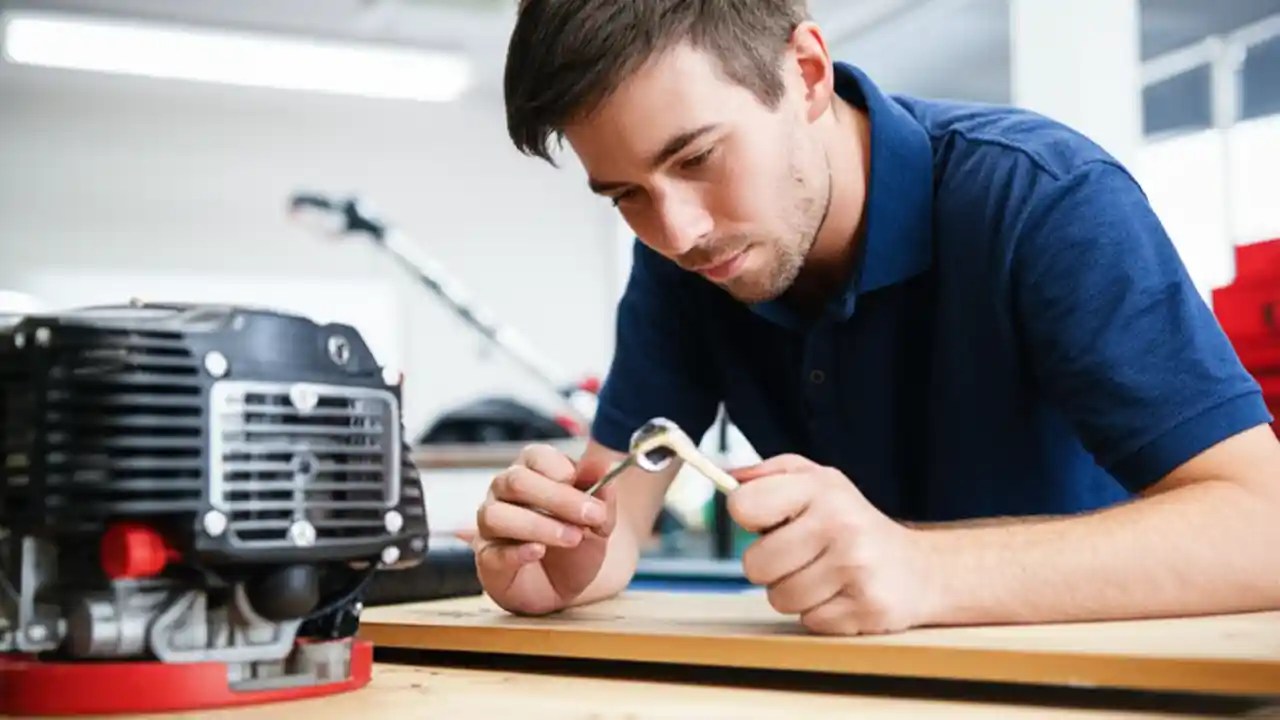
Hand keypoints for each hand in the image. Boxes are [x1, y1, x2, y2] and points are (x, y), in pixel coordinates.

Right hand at [473, 444, 616, 615]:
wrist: (566, 583)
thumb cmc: (576, 540)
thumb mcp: (599, 519)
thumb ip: (602, 492)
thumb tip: (603, 465)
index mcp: (531, 470)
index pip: (536, 456)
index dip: (564, 472)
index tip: (591, 493)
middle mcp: (503, 491)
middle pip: (517, 481)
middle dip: (558, 498)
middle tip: (591, 516)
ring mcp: (490, 524)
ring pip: (497, 515)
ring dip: (539, 526)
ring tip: (573, 538)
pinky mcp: (487, 559)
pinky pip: (492, 553)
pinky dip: (517, 552)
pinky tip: (538, 551)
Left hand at [728, 454, 932, 634]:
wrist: (918, 569)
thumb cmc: (851, 522)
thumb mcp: (816, 482)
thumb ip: (767, 475)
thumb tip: (726, 478)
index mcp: (821, 488)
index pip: (744, 505)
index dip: (748, 516)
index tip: (768, 520)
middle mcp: (840, 524)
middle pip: (754, 564)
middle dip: (768, 566)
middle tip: (797, 555)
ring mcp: (855, 568)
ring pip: (779, 598)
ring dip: (793, 592)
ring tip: (822, 576)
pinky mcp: (866, 608)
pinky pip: (808, 621)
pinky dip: (819, 613)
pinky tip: (841, 595)